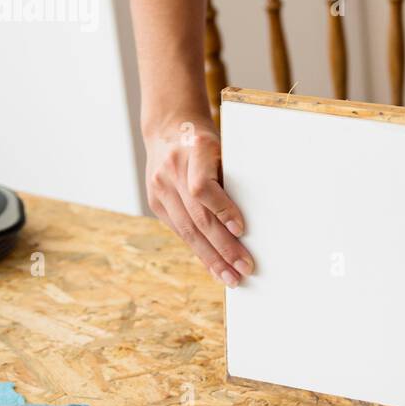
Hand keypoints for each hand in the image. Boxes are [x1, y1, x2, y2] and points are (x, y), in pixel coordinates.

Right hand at [144, 116, 252, 286]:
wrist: (168, 128)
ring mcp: (159, 187)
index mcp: (195, 149)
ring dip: (211, 258)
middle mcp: (172, 169)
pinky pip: (180, 231)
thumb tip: (250, 223)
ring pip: (187, 230)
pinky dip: (199, 251)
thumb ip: (230, 178)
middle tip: (244, 268)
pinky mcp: (154, 202)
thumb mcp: (222, 149)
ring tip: (231, 277)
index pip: (202, 187)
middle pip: (197, 216)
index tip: (241, 229)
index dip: (222, 210)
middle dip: (223, 247)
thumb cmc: (207, 142)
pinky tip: (213, 266)